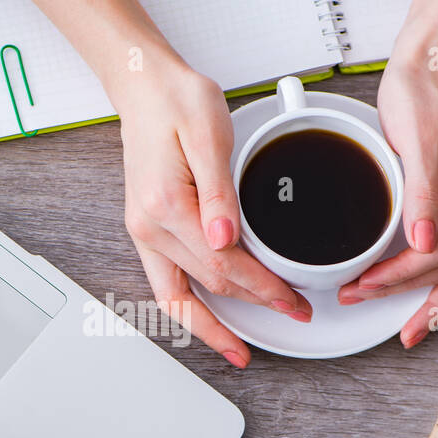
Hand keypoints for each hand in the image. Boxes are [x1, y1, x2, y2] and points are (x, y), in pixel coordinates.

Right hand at [113, 59, 312, 367]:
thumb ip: (218, 191)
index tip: (292, 300)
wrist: (144, 88)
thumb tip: (226, 239)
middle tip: (293, 313)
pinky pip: (167, 285)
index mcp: (167, 205)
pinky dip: (190, 310)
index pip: (224, 264)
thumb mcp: (209, 133)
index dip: (262, 288)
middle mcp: (148, 227)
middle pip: (208, 286)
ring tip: (239, 349)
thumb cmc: (177, 101)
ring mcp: (143, 233)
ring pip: (179, 298)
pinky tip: (211, 322)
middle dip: (253, 306)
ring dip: (212, 326)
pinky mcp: (147, 231)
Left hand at [337, 0, 437, 347]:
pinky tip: (411, 293)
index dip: (400, 276)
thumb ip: (422, 193)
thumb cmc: (421, 93)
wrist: (430, 66)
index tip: (363, 284)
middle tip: (363, 305)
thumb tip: (423, 243)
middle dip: (411, 298)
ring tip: (400, 325)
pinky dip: (434, 279)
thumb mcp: (417, 138)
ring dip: (426, 297)